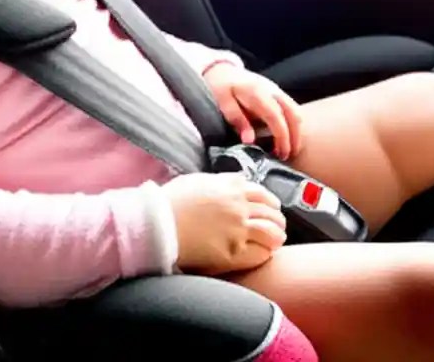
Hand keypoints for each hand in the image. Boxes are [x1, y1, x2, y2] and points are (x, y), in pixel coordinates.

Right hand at [163, 172, 286, 274]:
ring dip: (276, 238)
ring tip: (275, 242)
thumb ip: (223, 181)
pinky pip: (261, 254)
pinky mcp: (233, 253)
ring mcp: (238, 230)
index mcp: (232, 187)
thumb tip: (238, 182)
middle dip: (277, 222)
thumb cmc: (171, 202)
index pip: (264, 195)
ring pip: (273, 234)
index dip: (271, 204)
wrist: (156, 224)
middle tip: (277, 228)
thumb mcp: (198, 180)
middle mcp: (239, 207)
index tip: (271, 210)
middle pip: (273, 214)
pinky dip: (266, 253)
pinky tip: (264, 253)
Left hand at [204, 64, 302, 158]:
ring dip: (296, 131)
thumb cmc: (220, 86)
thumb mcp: (222, 102)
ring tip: (289, 149)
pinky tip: (287, 136)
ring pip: (296, 111)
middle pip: (293, 114)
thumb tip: (249, 141)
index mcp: (257, 93)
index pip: (276, 117)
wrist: (222, 69)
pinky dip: (294, 123)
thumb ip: (237, 119)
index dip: (281, 137)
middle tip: (289, 156)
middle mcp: (272, 90)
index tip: (281, 153)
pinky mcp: (277, 92)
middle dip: (295, 137)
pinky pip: (292, 108)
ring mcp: (277, 89)